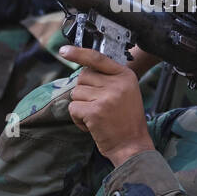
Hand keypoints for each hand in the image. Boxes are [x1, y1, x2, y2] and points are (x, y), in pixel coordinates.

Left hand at [59, 45, 155, 167]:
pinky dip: (77, 119)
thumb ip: (108, 79)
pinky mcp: (95, 111)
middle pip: (83, 76)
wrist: (132, 145)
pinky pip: (73, 107)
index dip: (78, 53)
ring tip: (96, 117)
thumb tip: (82, 70)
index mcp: (125, 75)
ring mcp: (106, 97)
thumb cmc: (126, 120)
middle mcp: (117, 83)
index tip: (64, 50)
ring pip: (76, 93)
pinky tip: (91, 125)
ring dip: (80, 106)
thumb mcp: (126, 92)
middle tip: (97, 105)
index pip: (97, 58)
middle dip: (83, 91)